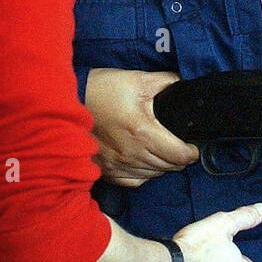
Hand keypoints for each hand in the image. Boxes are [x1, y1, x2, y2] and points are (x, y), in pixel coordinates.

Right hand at [83, 68, 198, 186]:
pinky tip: (143, 162)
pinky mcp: (105, 170)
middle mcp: (131, 154)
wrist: (67, 101)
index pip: (179, 155)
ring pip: (152, 175)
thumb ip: (167, 82)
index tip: (193, 146)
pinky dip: (143, 175)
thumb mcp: (138, 79)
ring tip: (163, 152)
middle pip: (168, 167)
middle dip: (179, 158)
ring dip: (162, 166)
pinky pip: (133, 182)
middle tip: (179, 146)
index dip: (191, 152)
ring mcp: (117, 165)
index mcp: (143, 133)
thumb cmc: (102, 89)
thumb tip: (184, 85)